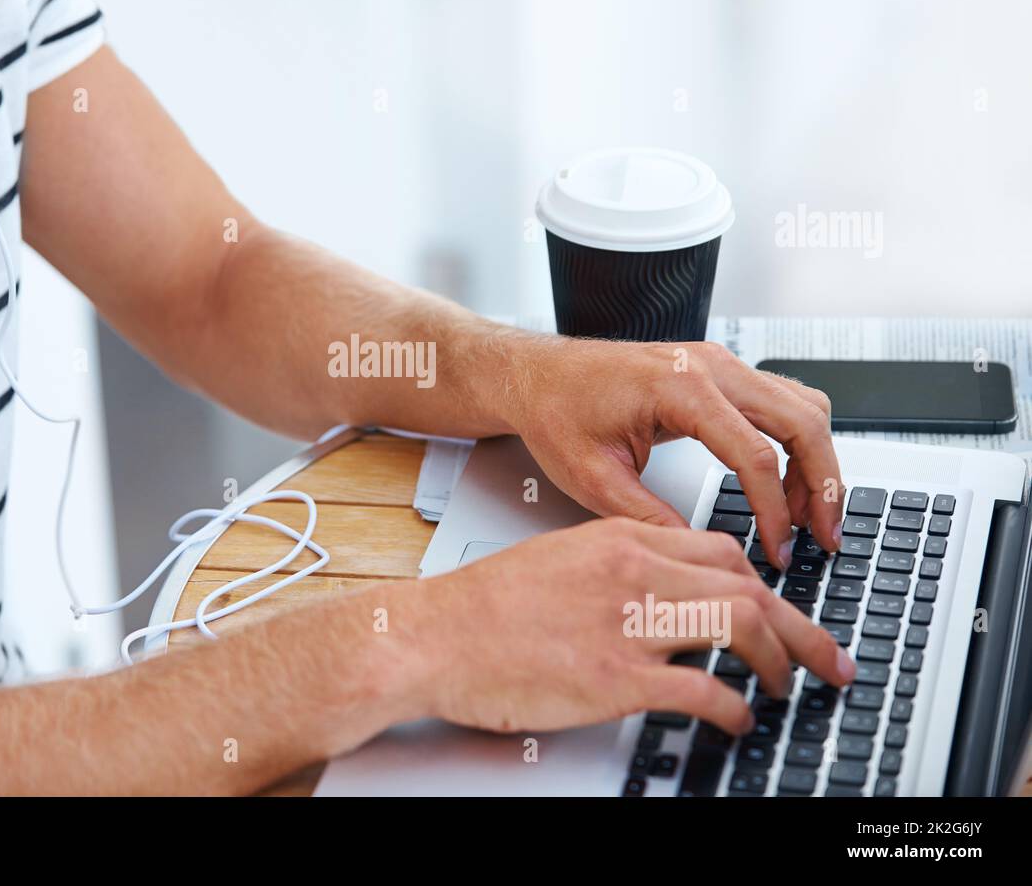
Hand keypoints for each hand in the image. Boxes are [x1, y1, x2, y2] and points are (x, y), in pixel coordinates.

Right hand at [427, 518, 855, 734]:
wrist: (431, 635)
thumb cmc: (484, 606)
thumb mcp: (560, 561)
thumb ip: (618, 569)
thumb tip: (665, 594)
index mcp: (619, 539)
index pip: (721, 551)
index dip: (765, 585)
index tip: (781, 610)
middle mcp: (633, 572)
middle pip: (748, 586)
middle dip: (800, 626)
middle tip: (826, 655)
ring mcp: (626, 623)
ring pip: (741, 627)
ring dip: (781, 661)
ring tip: (790, 687)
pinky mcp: (615, 677)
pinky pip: (704, 690)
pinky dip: (735, 707)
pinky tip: (738, 719)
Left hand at [503, 338, 842, 567]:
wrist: (537, 376)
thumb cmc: (556, 412)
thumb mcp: (594, 479)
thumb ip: (651, 518)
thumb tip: (701, 555)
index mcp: (679, 388)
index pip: (754, 454)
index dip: (775, 511)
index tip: (778, 551)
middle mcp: (708, 366)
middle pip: (802, 421)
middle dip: (824, 484)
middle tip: (826, 537)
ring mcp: (717, 363)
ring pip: (802, 406)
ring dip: (816, 460)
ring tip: (808, 517)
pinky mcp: (717, 371)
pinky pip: (781, 400)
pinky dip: (797, 441)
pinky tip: (786, 481)